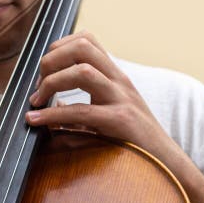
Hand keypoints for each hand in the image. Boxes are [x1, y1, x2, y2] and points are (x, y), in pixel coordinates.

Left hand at [25, 31, 170, 153]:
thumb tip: (52, 108)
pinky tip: (37, 121)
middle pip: (83, 47)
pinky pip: (81, 112)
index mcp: (116, 77)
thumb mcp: (109, 116)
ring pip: (82, 72)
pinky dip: (51, 115)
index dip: (60, 47)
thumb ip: (82, 109)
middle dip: (51, 61)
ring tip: (36, 101)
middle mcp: (119, 82)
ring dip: (51, 82)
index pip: (87, 41)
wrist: (167, 162)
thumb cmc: (135, 142)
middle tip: (37, 85)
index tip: (44, 69)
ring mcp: (121, 99)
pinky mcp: (120, 122)